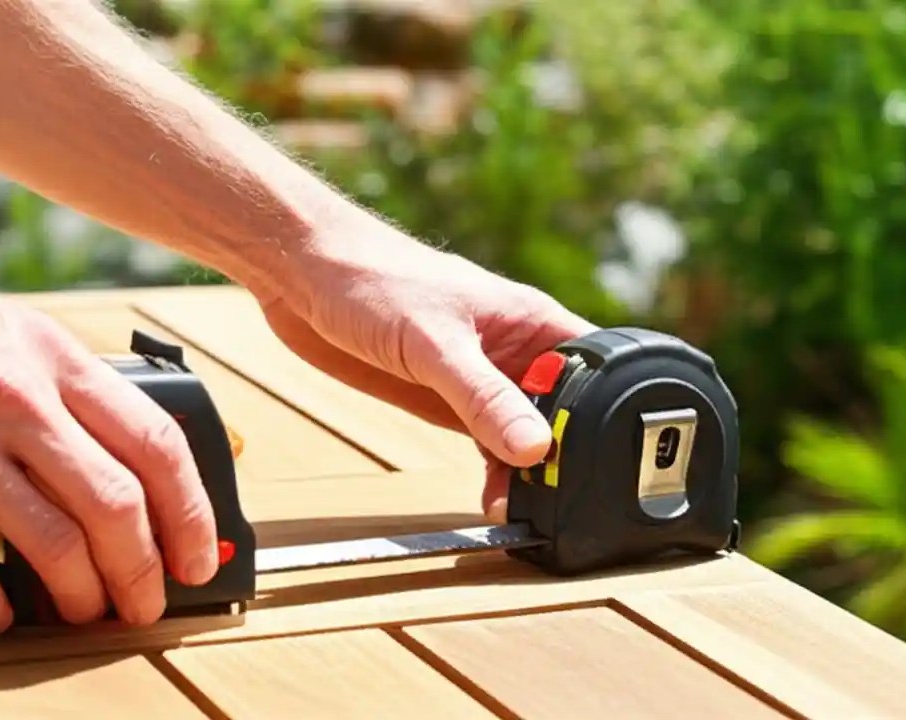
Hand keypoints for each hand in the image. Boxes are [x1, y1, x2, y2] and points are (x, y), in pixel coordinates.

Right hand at [0, 288, 217, 634]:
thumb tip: (147, 476)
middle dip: (140, 568)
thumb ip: (81, 394)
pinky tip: (0, 613)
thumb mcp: (29, 341)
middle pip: (114, 501)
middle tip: (145, 603)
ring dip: (78, 590)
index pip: (156, 444)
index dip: (191, 512)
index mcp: (61, 361)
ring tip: (85, 611)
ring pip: (51, 536)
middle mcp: (19, 397)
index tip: (199, 558)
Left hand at [256, 222, 596, 521]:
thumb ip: (484, 397)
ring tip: (521, 509)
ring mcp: (482, 377)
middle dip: (564, 453)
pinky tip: (495, 497)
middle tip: (554, 497)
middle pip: (563, 411)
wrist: (301, 272)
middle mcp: (515, 350)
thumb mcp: (436, 343)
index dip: (604, 412)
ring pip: (524, 433)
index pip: (594, 370)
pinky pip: (486, 442)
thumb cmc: (372, 278)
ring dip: (526, 471)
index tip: (596, 460)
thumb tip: (535, 447)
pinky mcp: (447, 397)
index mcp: (530, 320)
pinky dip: (494, 471)